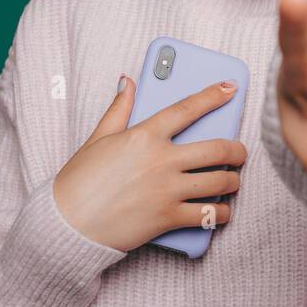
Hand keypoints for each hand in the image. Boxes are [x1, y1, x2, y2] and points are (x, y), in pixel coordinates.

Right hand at [53, 78, 246, 251]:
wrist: (66, 225)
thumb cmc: (79, 181)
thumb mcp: (97, 139)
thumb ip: (119, 109)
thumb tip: (128, 81)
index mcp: (144, 137)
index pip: (186, 109)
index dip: (213, 96)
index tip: (231, 88)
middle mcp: (161, 161)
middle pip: (217, 149)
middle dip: (237, 150)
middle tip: (240, 152)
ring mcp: (167, 190)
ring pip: (219, 182)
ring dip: (233, 181)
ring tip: (233, 181)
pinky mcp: (169, 217)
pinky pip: (209, 215)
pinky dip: (222, 213)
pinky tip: (223, 210)